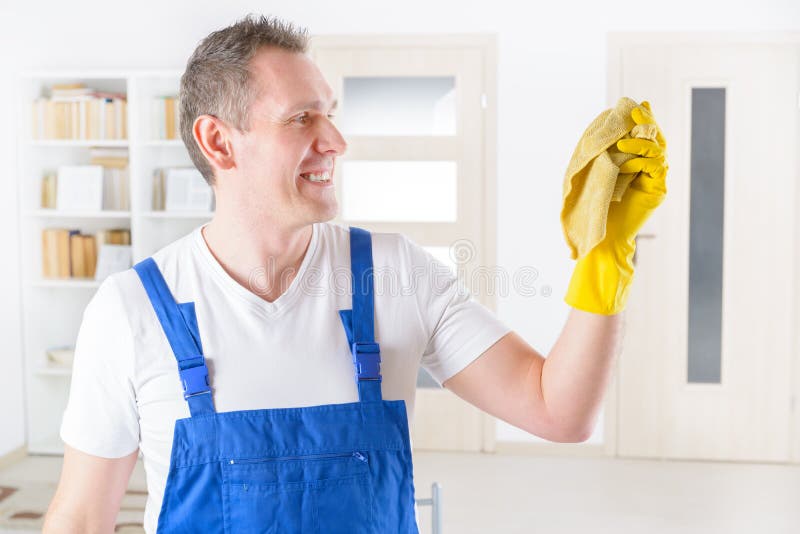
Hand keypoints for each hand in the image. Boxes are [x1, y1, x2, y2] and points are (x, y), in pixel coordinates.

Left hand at [564, 101, 667, 314]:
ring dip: (642, 143)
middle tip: (636, 111)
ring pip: (659, 151)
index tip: (635, 104)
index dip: (643, 119)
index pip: (644, 134)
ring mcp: (656, 179)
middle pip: (656, 138)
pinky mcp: (658, 191)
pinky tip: (626, 163)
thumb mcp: (595, 172)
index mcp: (636, 160)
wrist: (601, 236)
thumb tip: (599, 125)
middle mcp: (650, 167)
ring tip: (622, 143)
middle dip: (648, 123)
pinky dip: (642, 162)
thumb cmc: (594, 204)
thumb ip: (602, 150)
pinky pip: (656, 169)